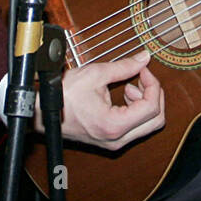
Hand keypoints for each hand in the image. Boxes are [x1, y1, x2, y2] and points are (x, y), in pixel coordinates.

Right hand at [45, 51, 165, 150]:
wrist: (44, 113)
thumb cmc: (64, 96)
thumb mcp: (95, 74)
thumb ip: (124, 67)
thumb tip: (143, 58)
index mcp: (115, 125)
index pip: (151, 107)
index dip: (152, 84)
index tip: (144, 70)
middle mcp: (118, 139)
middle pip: (156, 120)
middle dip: (154, 95)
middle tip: (143, 77)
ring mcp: (115, 142)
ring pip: (148, 125)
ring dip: (146, 102)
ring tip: (130, 85)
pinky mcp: (112, 139)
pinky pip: (137, 127)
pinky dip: (137, 110)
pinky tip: (125, 95)